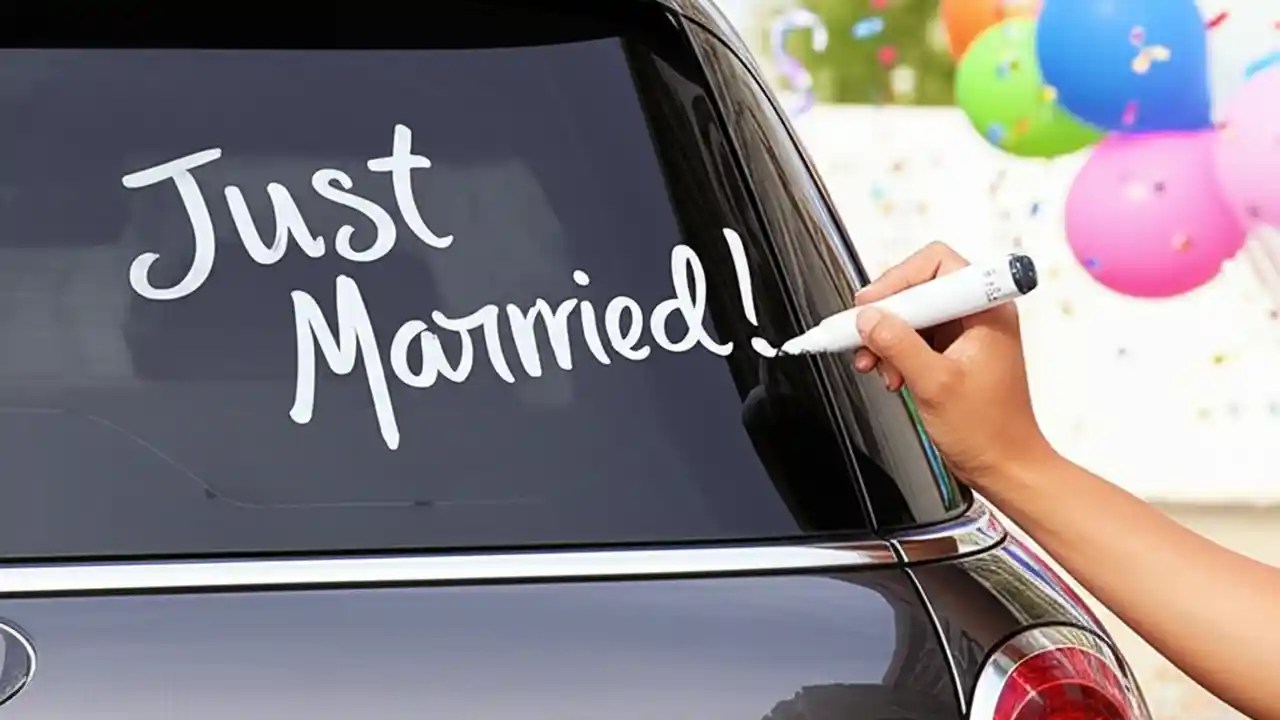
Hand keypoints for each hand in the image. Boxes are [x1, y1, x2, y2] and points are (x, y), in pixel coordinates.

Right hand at [851, 242, 1053, 487]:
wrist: (1004, 466)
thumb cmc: (989, 430)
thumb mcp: (934, 384)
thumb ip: (898, 345)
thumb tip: (868, 319)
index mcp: (987, 310)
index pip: (937, 264)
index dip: (899, 281)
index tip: (871, 307)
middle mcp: (978, 315)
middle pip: (919, 288)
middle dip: (886, 315)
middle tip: (863, 336)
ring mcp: (964, 334)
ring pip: (911, 315)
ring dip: (886, 337)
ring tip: (874, 364)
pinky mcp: (952, 352)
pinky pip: (913, 337)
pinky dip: (894, 352)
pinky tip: (888, 373)